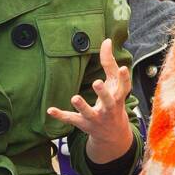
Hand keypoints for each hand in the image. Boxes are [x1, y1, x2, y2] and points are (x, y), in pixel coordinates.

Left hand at [47, 39, 133, 162]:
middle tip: (97, 82)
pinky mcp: (83, 123)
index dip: (124, 77)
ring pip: (88, 113)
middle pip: (107, 101)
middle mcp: (109, 108)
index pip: (123, 86)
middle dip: (103, 93)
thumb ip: (109, 62)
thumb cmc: (113, 102)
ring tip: (75, 97)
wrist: (113, 134)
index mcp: (118, 97)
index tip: (123, 67)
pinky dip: (61, 115)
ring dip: (82, 106)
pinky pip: (71, 119)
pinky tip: (50, 110)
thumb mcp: (115, 84)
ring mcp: (96, 117)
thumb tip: (107, 40)